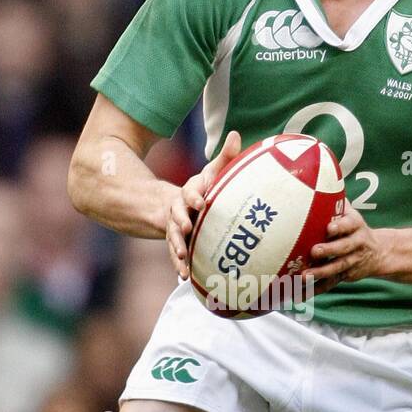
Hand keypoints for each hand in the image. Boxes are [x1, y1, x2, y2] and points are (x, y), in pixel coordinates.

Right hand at [165, 130, 241, 278]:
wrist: (175, 206)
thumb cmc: (202, 189)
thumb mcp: (211, 173)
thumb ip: (224, 158)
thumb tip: (236, 135)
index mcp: (189, 193)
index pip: (190, 193)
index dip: (194, 196)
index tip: (201, 202)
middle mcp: (179, 211)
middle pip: (177, 216)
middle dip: (181, 222)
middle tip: (187, 227)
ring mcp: (176, 229)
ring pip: (174, 238)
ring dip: (178, 247)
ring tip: (183, 256)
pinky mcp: (177, 244)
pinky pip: (176, 255)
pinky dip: (179, 265)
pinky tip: (184, 276)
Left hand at [303, 201, 389, 288]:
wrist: (380, 252)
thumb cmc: (355, 228)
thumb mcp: (351, 213)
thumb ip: (335, 202)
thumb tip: (314, 180)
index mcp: (356, 227)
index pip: (349, 225)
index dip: (340, 227)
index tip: (329, 227)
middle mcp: (356, 244)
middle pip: (344, 248)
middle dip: (330, 250)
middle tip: (314, 251)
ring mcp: (352, 262)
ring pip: (337, 268)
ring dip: (321, 273)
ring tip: (304, 276)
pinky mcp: (346, 276)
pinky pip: (330, 284)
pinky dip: (315, 290)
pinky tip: (299, 294)